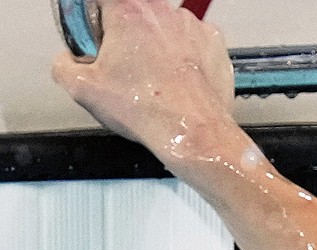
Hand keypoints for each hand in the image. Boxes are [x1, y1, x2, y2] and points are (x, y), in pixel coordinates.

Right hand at [52, 0, 235, 159]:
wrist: (193, 131)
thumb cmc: (149, 109)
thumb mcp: (81, 89)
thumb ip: (64, 64)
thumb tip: (68, 61)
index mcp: (128, 11)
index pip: (99, 1)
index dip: (93, 20)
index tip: (94, 37)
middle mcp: (163, 12)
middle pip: (133, 13)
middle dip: (124, 36)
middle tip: (122, 66)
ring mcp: (193, 27)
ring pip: (163, 29)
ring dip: (155, 47)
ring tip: (152, 79)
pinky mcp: (214, 44)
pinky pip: (191, 43)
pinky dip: (183, 57)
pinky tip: (175, 80)